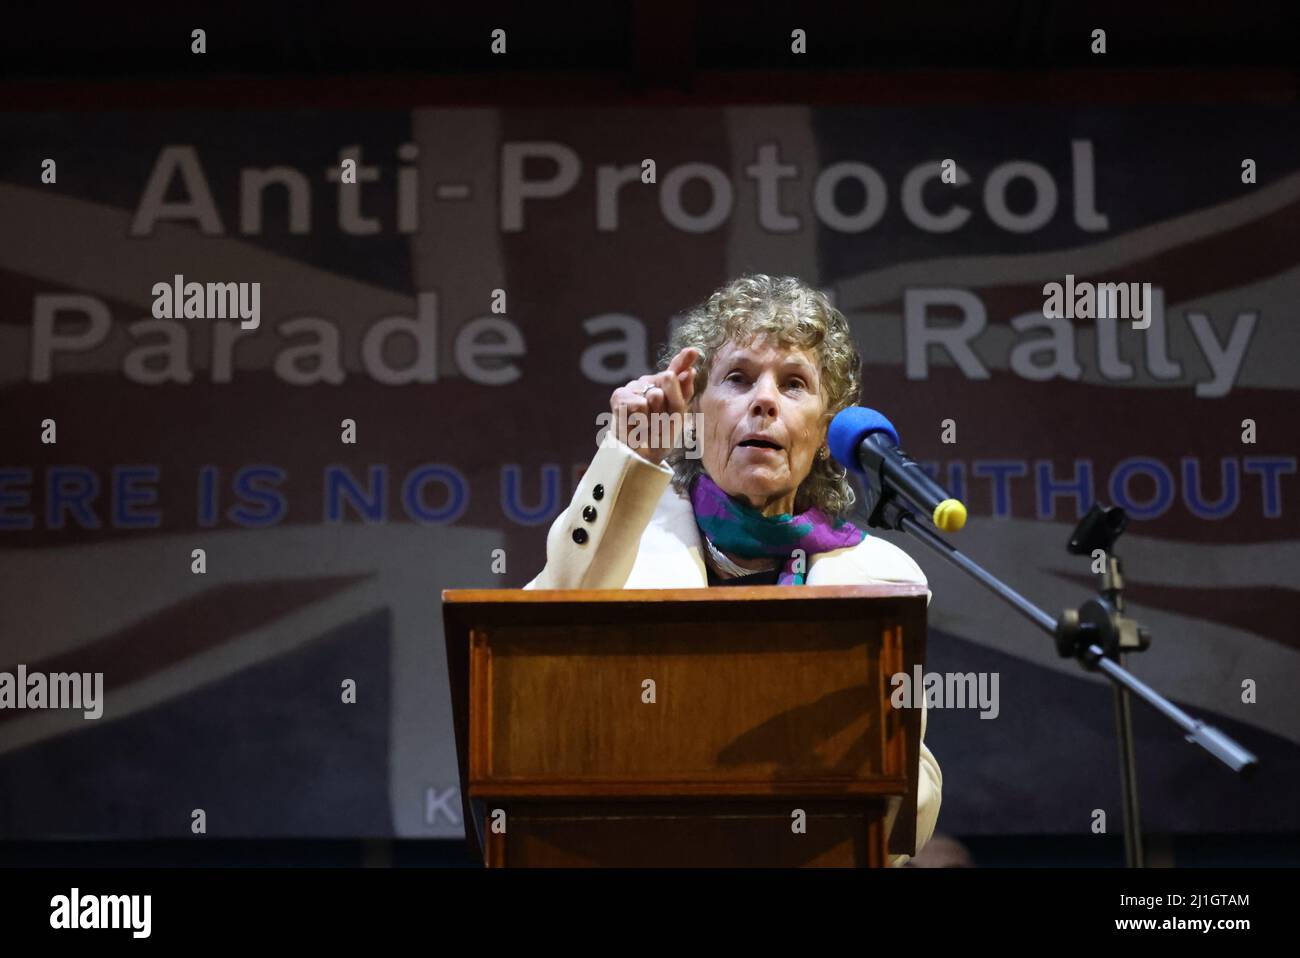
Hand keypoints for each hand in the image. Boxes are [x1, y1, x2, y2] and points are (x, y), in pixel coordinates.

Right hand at [608, 347, 699, 464]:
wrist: (640, 457)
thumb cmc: (659, 436)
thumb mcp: (678, 416)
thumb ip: (683, 393)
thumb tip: (689, 371)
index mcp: (665, 386)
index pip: (676, 368)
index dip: (683, 359)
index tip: (693, 352)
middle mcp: (648, 382)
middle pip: (668, 380)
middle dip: (671, 404)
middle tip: (661, 422)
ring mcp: (633, 387)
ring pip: (656, 395)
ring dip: (656, 416)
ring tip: (648, 426)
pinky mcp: (619, 395)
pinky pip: (640, 405)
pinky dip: (642, 421)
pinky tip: (636, 426)